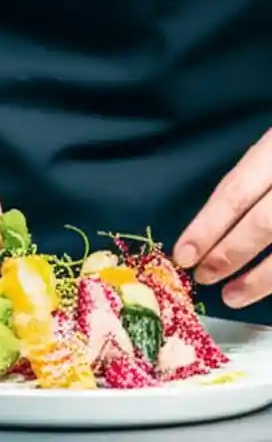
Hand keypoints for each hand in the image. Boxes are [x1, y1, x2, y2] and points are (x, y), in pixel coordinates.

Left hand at [175, 129, 271, 307]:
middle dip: (229, 254)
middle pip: (264, 223)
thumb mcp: (270, 150)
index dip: (207, 226)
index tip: (182, 254)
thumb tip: (207, 231)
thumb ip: (248, 182)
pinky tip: (269, 289)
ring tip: (232, 296)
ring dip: (261, 279)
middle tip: (203, 277)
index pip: (236, 192)